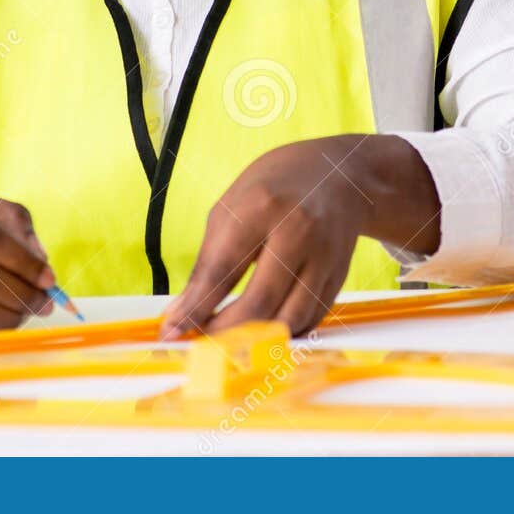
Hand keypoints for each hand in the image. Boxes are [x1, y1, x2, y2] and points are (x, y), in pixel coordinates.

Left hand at [160, 134, 439, 339]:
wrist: (337, 173)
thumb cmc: (273, 189)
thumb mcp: (229, 209)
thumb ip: (207, 262)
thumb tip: (182, 312)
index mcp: (261, 206)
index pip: (222, 271)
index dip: (195, 308)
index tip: (173, 331)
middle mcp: (298, 231)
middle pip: (259, 302)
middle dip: (223, 332)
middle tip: (200, 340)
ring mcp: (324, 255)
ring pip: (288, 319)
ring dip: (254, 339)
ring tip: (229, 338)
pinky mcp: (340, 274)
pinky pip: (309, 318)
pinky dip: (281, 331)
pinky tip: (262, 327)